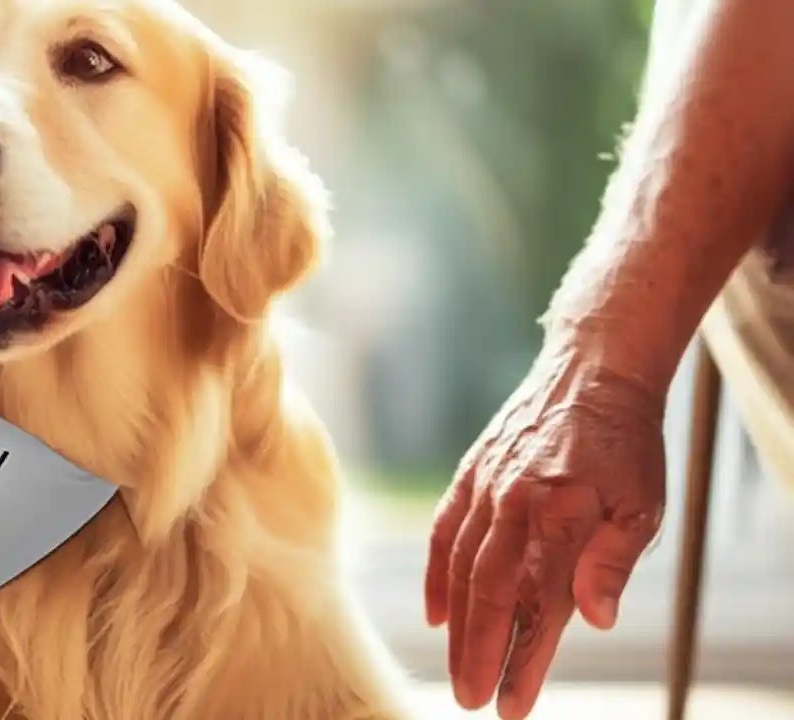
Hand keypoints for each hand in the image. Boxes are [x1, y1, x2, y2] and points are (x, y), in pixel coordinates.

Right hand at [425, 341, 667, 718]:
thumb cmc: (624, 442)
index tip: (514, 703)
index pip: (539, 602)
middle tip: (470, 697)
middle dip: (477, 650)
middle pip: (487, 591)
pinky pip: (444, 533)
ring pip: (460, 567)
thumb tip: (593, 618)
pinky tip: (437, 613)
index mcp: (562, 511)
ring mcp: (486, 487)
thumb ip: (613, 561)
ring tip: (457, 667)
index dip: (526, 658)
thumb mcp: (642, 503)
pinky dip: (437, 576)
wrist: (591, 372)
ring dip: (457, 623)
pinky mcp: (470, 476)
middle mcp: (515, 501)